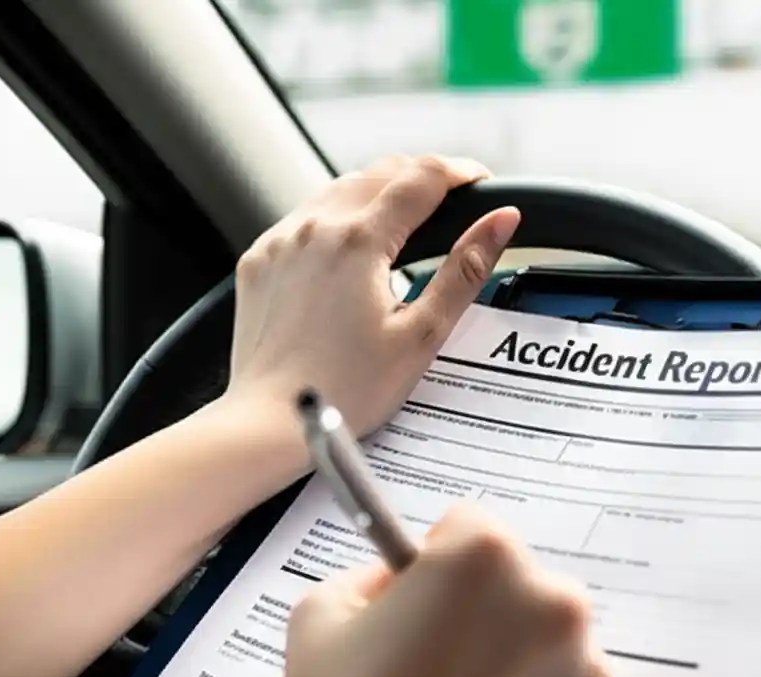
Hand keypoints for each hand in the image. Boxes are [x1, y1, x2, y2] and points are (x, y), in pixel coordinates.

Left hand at [227, 154, 521, 435]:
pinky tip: (352, 248)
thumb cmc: (346, 390)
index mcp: (359, 241)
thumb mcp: (422, 334)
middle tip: (452, 202)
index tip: (480, 180)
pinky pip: (304, 217)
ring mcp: (281, 241)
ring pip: (339, 188)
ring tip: (406, 222)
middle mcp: (315, 228)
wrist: (269, 422)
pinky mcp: (260, 260)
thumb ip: (465, 270)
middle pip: (380, 172)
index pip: (422, 176)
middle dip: (422, 177)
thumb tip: (500, 223)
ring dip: (378, 192)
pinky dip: (336, 217)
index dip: (460, 171)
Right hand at [282, 503, 613, 676]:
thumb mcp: (319, 618)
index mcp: (485, 557)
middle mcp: (553, 600)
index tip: (415, 601)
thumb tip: (397, 581)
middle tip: (432, 661)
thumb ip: (367, 576)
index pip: (468, 525)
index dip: (434, 561)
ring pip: (545, 636)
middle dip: (480, 608)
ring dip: (513, 656)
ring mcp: (587, 667)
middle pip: (516, 580)